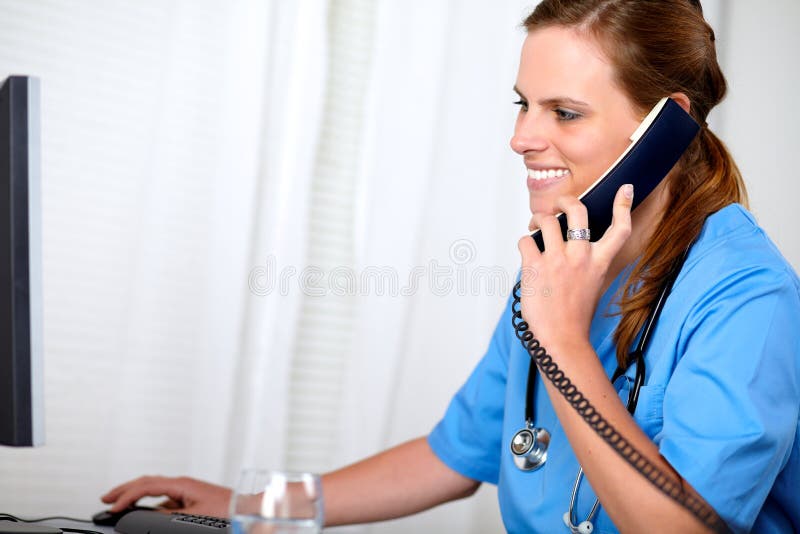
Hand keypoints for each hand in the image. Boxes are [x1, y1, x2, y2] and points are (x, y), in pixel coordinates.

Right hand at [101, 476, 231, 516]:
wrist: (245, 508)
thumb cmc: (226, 509)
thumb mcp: (193, 515)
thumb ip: (167, 517)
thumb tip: (146, 516)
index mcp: (181, 484)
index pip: (147, 486)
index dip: (127, 496)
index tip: (112, 507)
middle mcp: (181, 484)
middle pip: (147, 482)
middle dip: (125, 489)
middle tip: (106, 498)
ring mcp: (184, 490)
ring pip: (153, 490)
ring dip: (135, 496)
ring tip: (119, 503)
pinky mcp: (188, 498)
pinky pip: (163, 499)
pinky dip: (149, 504)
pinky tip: (144, 512)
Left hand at [517, 184, 632, 352]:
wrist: (562, 339)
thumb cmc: (574, 317)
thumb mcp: (593, 286)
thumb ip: (588, 264)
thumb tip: (573, 247)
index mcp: (599, 262)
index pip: (619, 229)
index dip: (624, 206)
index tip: (625, 189)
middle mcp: (581, 256)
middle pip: (577, 210)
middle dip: (565, 200)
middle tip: (557, 205)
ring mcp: (558, 259)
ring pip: (547, 220)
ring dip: (538, 219)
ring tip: (535, 226)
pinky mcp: (535, 266)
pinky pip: (525, 240)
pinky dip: (524, 243)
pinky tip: (527, 253)